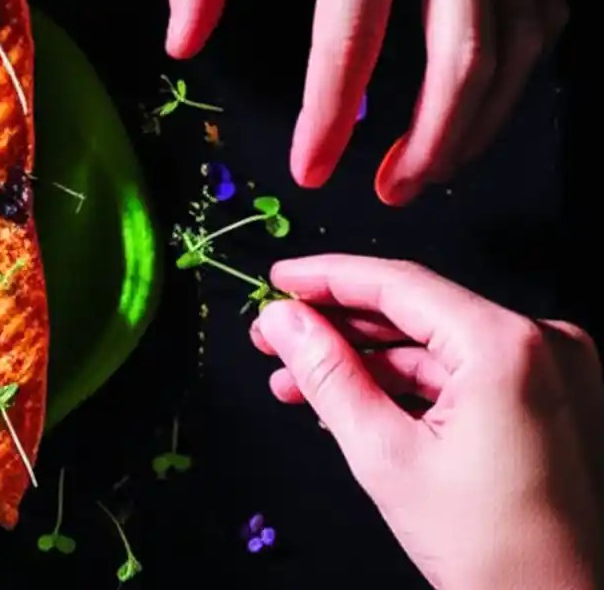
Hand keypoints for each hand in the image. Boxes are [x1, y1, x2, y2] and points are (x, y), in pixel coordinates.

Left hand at [162, 0, 567, 205]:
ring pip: (518, 37)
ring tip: (432, 167)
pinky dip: (519, 59)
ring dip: (482, 118)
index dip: (330, 117)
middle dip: (430, 142)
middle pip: (464, 54)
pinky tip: (483, 95)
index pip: (352, 38)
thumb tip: (185, 41)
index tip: (310, 169)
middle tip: (389, 194)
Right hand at [249, 255, 602, 589]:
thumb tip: (284, 322)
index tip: (278, 281)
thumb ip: (327, 375)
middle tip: (275, 338)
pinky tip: (352, 400)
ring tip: (298, 382)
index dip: (326, 278)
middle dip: (337, 326)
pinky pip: (463, 371)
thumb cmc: (492, 549)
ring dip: (365, 360)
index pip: (398, 284)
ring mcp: (552, 369)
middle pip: (416, 310)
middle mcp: (541, 343)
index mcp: (506, 345)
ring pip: (435, 344)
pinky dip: (407, 383)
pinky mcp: (549, 397)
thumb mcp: (384, 455)